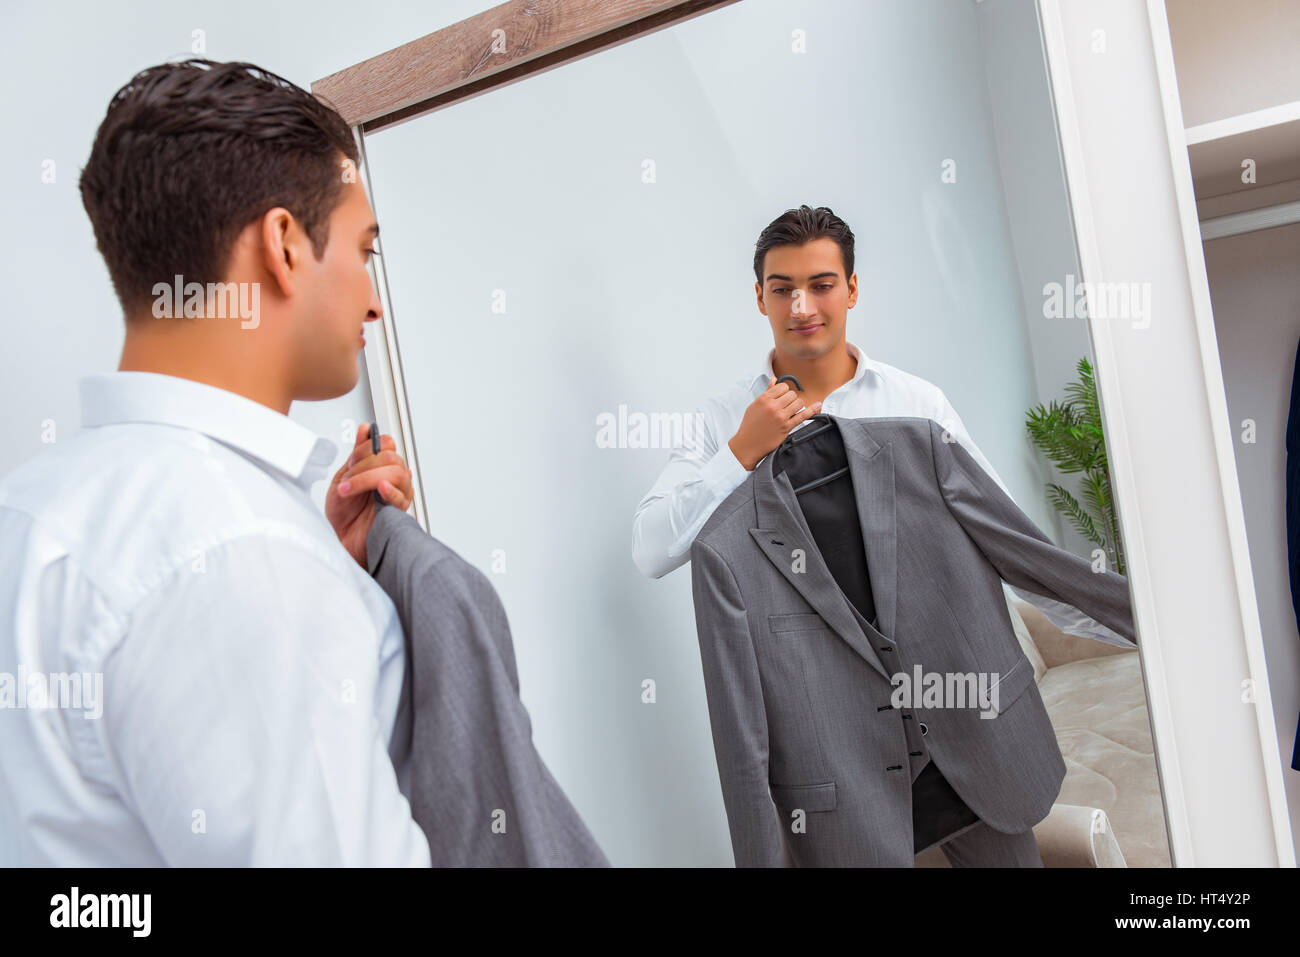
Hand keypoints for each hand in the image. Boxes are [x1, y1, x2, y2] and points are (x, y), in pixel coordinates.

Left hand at [325, 423, 413, 569]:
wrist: (340, 540)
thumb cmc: (343, 514)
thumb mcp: (343, 476)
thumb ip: (357, 454)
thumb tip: (366, 429)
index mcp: (380, 467)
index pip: (387, 444)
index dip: (367, 448)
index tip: (351, 461)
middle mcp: (393, 479)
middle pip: (392, 457)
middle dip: (365, 464)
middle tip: (348, 478)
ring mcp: (398, 495)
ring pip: (397, 473)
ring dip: (368, 478)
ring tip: (350, 490)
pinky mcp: (398, 512)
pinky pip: (401, 497)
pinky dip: (391, 490)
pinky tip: (380, 489)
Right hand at [727, 376, 821, 469]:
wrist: (748, 444)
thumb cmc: (750, 426)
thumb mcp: (755, 406)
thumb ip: (767, 392)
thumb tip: (774, 380)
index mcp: (764, 399)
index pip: (782, 386)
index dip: (784, 391)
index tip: (783, 395)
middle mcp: (773, 406)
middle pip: (792, 394)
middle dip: (791, 399)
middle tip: (786, 405)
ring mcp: (781, 417)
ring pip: (798, 403)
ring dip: (797, 405)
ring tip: (791, 410)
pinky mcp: (787, 427)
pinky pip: (803, 416)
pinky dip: (812, 410)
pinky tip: (817, 406)